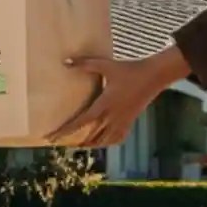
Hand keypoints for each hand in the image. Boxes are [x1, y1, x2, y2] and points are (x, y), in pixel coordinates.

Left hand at [47, 46, 191, 146]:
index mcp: (104, 104)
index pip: (81, 122)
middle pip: (90, 136)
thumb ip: (85, 64)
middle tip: (61, 142)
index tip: (52, 137)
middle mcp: (112, 116)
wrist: (154, 75)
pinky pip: (118, 137)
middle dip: (75, 141)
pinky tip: (104, 141)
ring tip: (80, 144)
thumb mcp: (106, 65)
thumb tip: (66, 62)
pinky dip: (109, 142)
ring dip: (91, 144)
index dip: (65, 130)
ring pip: (104, 140)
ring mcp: (123, 120)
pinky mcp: (131, 120)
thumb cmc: (129, 69)